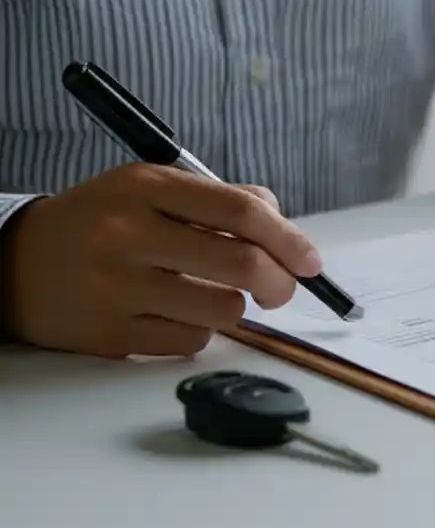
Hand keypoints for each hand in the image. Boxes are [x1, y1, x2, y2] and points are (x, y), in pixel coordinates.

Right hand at [0, 164, 322, 357]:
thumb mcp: (151, 189)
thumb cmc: (102, 222)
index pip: (241, 211)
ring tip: (213, 296)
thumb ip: (219, 200)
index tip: (311, 261)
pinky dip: (199, 331)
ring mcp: (116, 286)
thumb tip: (281, 223)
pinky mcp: (108, 332)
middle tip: (281, 289)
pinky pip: (190, 340)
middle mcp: (129, 233)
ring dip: (235, 309)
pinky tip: (176, 314)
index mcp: (146, 187)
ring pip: (222, 310)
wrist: (14, 262)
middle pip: (241, 264)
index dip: (289, 238)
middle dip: (279, 282)